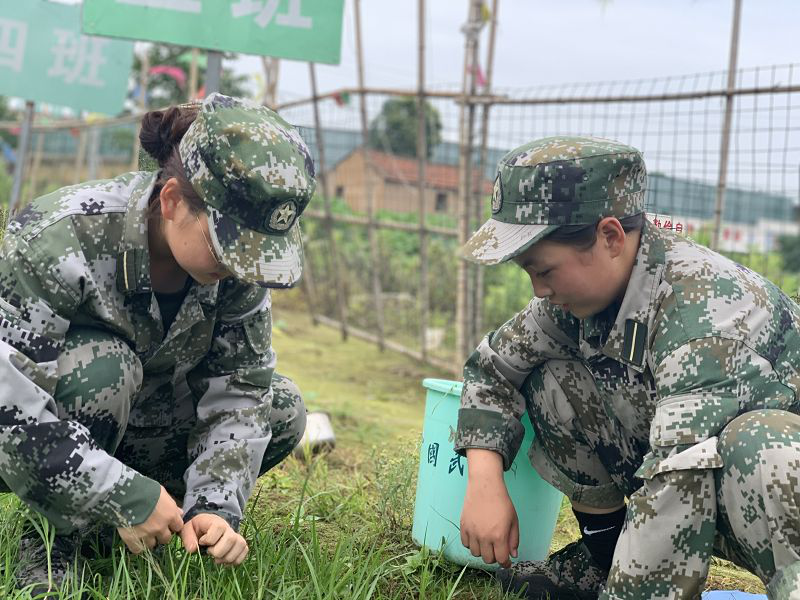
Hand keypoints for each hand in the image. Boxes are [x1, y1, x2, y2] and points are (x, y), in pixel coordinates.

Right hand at [117, 486, 182, 553]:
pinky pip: (138, 549)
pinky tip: (135, 539)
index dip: (173, 526)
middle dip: (161, 534)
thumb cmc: (146, 490)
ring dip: (149, 540)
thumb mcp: (163, 493)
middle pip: (166, 539)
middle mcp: (161, 527)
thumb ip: (172, 505)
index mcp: (170, 515)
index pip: (178, 527)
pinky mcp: (133, 540)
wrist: (127, 494)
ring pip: (152, 545)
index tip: (168, 524)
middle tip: (154, 529)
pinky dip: (137, 546)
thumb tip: (180, 512)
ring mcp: (147, 535)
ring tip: (143, 533)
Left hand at [180, 513, 248, 565]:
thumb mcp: (187, 529)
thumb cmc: (196, 528)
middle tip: (209, 552)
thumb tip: (193, 550)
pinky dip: (236, 560)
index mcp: (216, 522)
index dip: (209, 539)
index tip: (201, 541)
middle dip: (218, 551)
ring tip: (217, 559)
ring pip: (241, 545)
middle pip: (231, 539)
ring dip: (228, 557)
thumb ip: (188, 537)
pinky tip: (225, 561)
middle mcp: (229, 528)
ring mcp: (236, 536)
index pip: (219, 528)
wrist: (206, 526)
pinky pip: (245, 551)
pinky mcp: (240, 544)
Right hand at [460, 449, 519, 567]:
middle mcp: (484, 536)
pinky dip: (471, 544)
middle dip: (494, 557)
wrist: (485, 486)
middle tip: (497, 549)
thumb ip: (514, 539)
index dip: (505, 563)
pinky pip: (465, 544)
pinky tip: (477, 537)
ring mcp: (472, 532)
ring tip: (486, 542)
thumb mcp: (513, 520)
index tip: (506, 562)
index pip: (501, 559)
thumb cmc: (502, 501)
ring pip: (475, 553)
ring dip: (482, 551)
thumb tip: (513, 554)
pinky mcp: (463, 526)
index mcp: (499, 536)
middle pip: (488, 559)